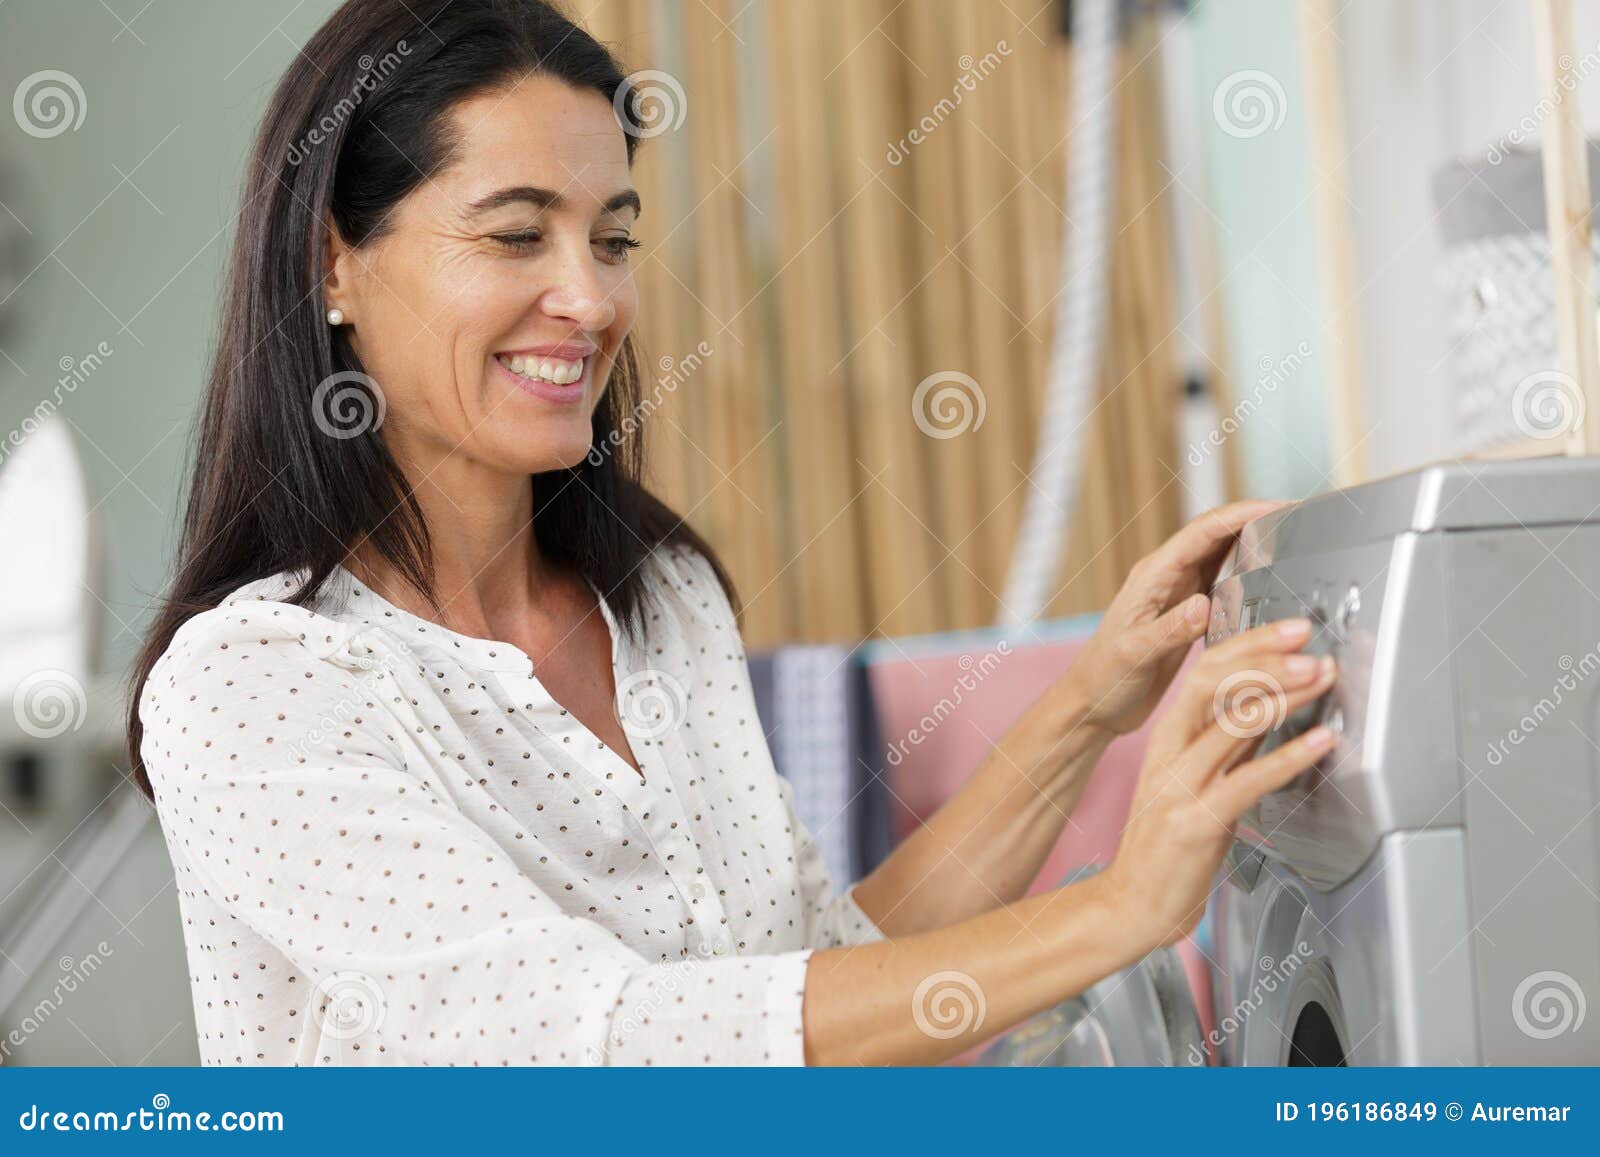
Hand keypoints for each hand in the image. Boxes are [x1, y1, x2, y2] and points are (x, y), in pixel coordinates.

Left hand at [1062, 500, 1286, 737]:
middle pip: (1217, 535)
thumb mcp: (1134, 654)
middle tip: (1297, 516)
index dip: (1241, 515)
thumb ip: (1168, 630)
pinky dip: (1249, 576)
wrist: (1095, 705)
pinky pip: (1224, 585)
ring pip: (1222, 557)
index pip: (1202, 533)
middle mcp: (1167, 578)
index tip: (1277, 506)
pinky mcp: (1188, 615)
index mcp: (1153, 577)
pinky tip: (1271, 581)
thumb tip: (1203, 605)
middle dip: (1255, 520)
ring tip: (1292, 539)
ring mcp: (1179, 595)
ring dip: (1254, 544)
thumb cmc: (1104, 678)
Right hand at [1102, 617, 1336, 949]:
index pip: (1205, 672)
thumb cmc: (1166, 850)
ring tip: (1321, 678)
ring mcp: (1181, 785)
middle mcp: (1171, 753)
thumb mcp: (1197, 782)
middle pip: (1212, 682)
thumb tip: (1271, 708)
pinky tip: (1319, 741)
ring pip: (1231, 722)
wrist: (1130, 904)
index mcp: (1169, 739)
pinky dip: (1290, 755)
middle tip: (1307, 641)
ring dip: (1283, 694)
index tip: (1290, 631)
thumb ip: (1230, 746)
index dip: (1249, 645)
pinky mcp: (1197, 821)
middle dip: (1264, 655)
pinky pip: (1248, 779)